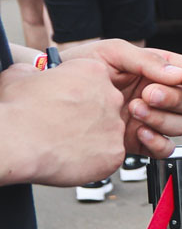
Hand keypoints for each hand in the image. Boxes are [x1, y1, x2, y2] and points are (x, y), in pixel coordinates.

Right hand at [0, 59, 126, 185]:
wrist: (18, 141)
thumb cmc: (18, 109)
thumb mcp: (20, 75)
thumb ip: (35, 72)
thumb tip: (33, 74)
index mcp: (93, 71)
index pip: (93, 78)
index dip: (75, 90)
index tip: (63, 97)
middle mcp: (111, 97)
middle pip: (104, 104)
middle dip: (86, 113)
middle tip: (63, 122)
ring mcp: (115, 126)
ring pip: (107, 131)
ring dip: (89, 136)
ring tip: (63, 140)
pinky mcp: (115, 153)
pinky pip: (107, 155)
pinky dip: (92, 157)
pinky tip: (71, 155)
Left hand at [65, 40, 181, 158]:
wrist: (52, 94)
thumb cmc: (77, 66)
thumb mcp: (110, 52)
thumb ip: (146, 60)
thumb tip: (176, 75)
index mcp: (158, 69)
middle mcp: (160, 95)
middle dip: (173, 99)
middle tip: (146, 95)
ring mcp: (152, 118)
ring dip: (161, 119)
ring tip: (133, 110)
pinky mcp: (141, 141)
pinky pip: (166, 149)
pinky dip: (158, 142)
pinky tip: (138, 132)